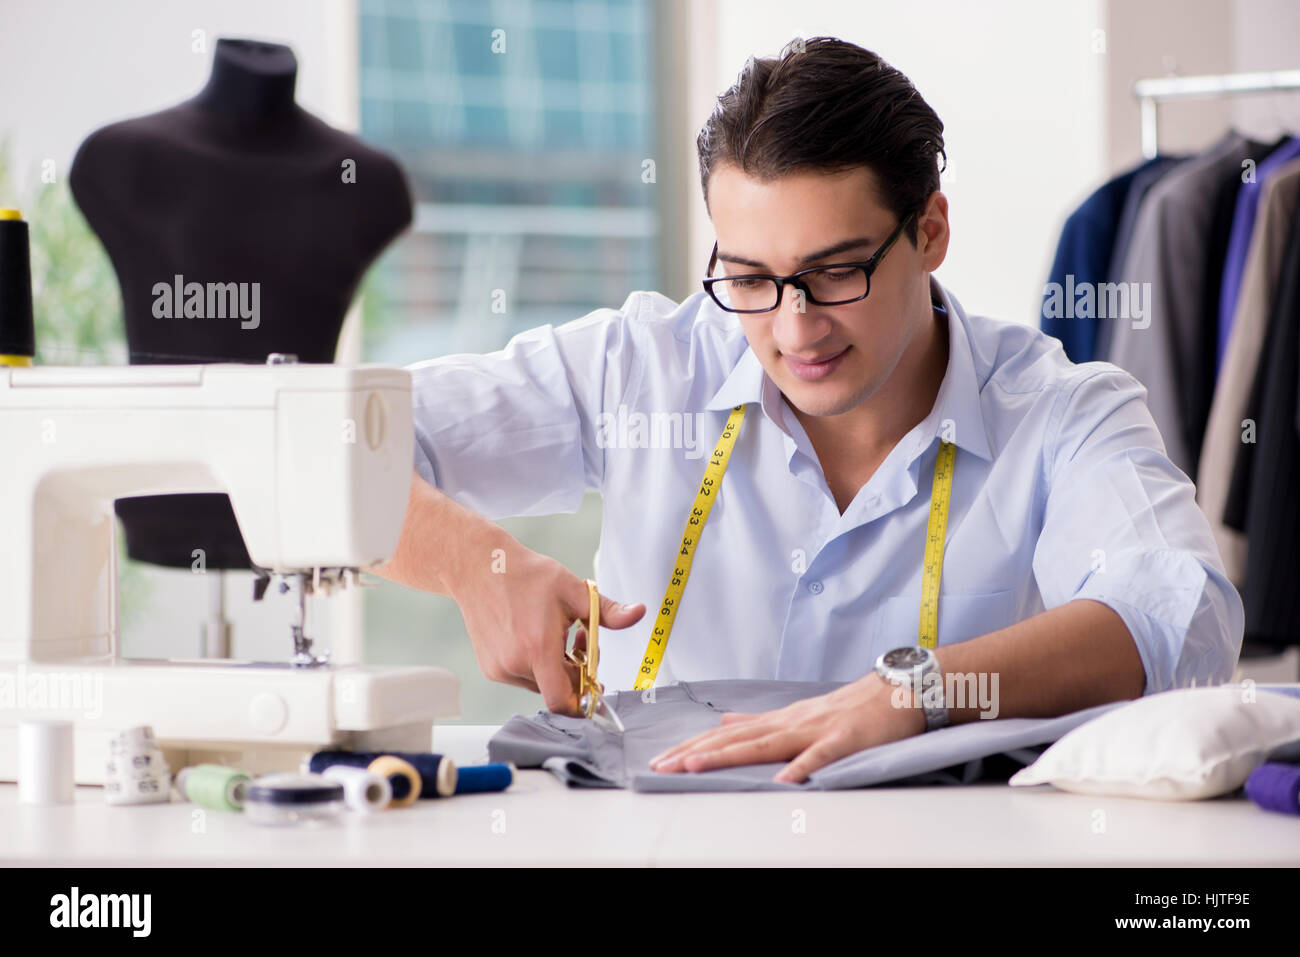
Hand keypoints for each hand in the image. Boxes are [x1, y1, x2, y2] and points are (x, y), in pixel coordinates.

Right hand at [451, 532, 644, 716]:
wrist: (479, 568)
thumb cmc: (526, 576)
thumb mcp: (574, 590)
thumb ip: (608, 610)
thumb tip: (639, 612)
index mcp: (538, 649)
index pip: (561, 701)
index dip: (582, 702)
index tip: (594, 687)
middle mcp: (515, 664)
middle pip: (556, 689)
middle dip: (575, 671)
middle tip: (581, 640)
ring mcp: (499, 669)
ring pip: (540, 683)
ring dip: (555, 667)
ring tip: (557, 635)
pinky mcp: (490, 668)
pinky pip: (523, 677)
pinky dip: (535, 665)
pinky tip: (535, 637)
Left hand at [647, 673, 926, 782]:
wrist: (894, 691)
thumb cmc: (848, 707)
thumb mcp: (796, 712)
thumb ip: (759, 721)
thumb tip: (724, 723)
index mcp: (778, 721)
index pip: (726, 736)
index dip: (693, 747)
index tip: (662, 759)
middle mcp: (789, 723)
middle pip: (735, 741)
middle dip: (696, 753)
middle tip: (662, 766)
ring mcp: (814, 730)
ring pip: (765, 744)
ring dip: (729, 756)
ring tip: (696, 767)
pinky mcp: (843, 739)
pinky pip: (820, 755)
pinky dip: (801, 767)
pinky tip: (782, 781)